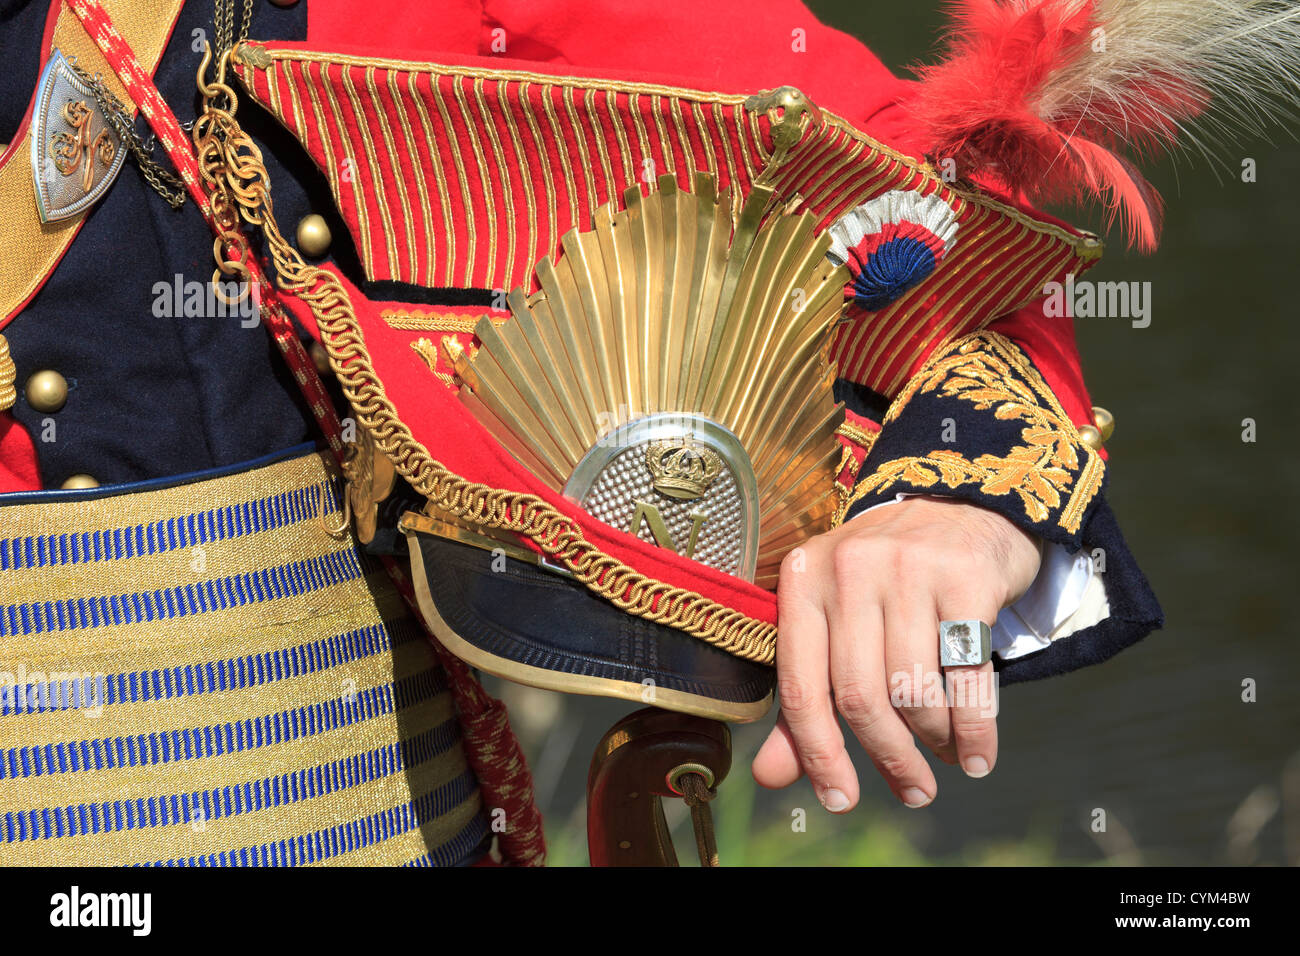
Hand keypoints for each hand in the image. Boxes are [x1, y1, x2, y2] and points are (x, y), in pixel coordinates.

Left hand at [752, 495, 1041, 811]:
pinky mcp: (965, 575)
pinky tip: (976, 754)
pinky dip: (974, 728)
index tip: (841, 799)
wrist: (960, 503)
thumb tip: (773, 777)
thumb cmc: (887, 580)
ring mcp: (908, 568)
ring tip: (943, 755)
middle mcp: (849, 570)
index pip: (802, 688)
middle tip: (912, 791)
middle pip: (861, 696)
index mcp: (803, 582)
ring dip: (932, 740)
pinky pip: (968, 675)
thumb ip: (805, 698)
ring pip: (914, 690)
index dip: (820, 755)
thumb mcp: (835, 622)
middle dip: (888, 757)